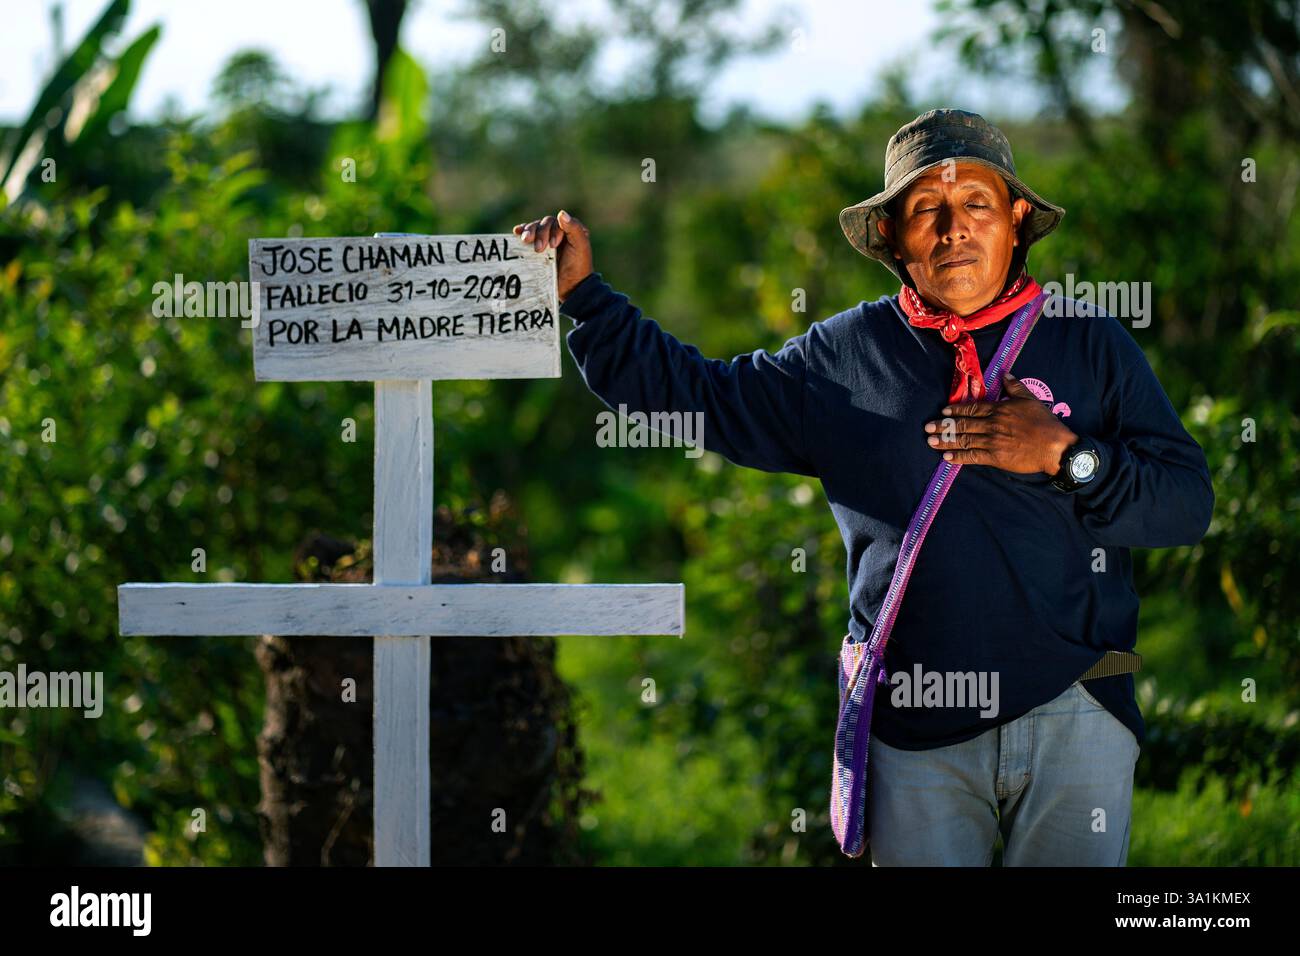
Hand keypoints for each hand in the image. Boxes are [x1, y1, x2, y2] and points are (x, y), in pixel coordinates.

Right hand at [512, 210, 593, 301]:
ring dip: (529, 231)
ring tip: (525, 240)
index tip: (553, 245)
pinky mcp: (537, 248)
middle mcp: (559, 232)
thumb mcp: (580, 247)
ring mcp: (547, 240)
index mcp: (571, 230)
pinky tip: (517, 232)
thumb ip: (574, 229)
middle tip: (538, 248)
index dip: (552, 231)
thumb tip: (561, 213)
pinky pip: (528, 235)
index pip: (556, 222)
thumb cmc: (579, 268)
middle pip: (544, 224)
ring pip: (535, 228)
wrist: (570, 288)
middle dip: (539, 233)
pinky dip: (522, 232)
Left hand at [923, 372, 1077, 474]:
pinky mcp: (995, 457)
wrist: (1055, 446)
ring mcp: (992, 441)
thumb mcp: (1030, 399)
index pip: (972, 409)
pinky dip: (958, 457)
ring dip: (945, 441)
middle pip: (963, 424)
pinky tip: (946, 458)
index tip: (944, 411)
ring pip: (964, 440)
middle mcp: (992, 424)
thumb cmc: (1045, 423)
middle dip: (943, 426)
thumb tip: (1005, 374)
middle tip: (928, 427)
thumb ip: (1015, 387)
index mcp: (999, 409)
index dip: (956, 410)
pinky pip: (973, 456)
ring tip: (930, 441)